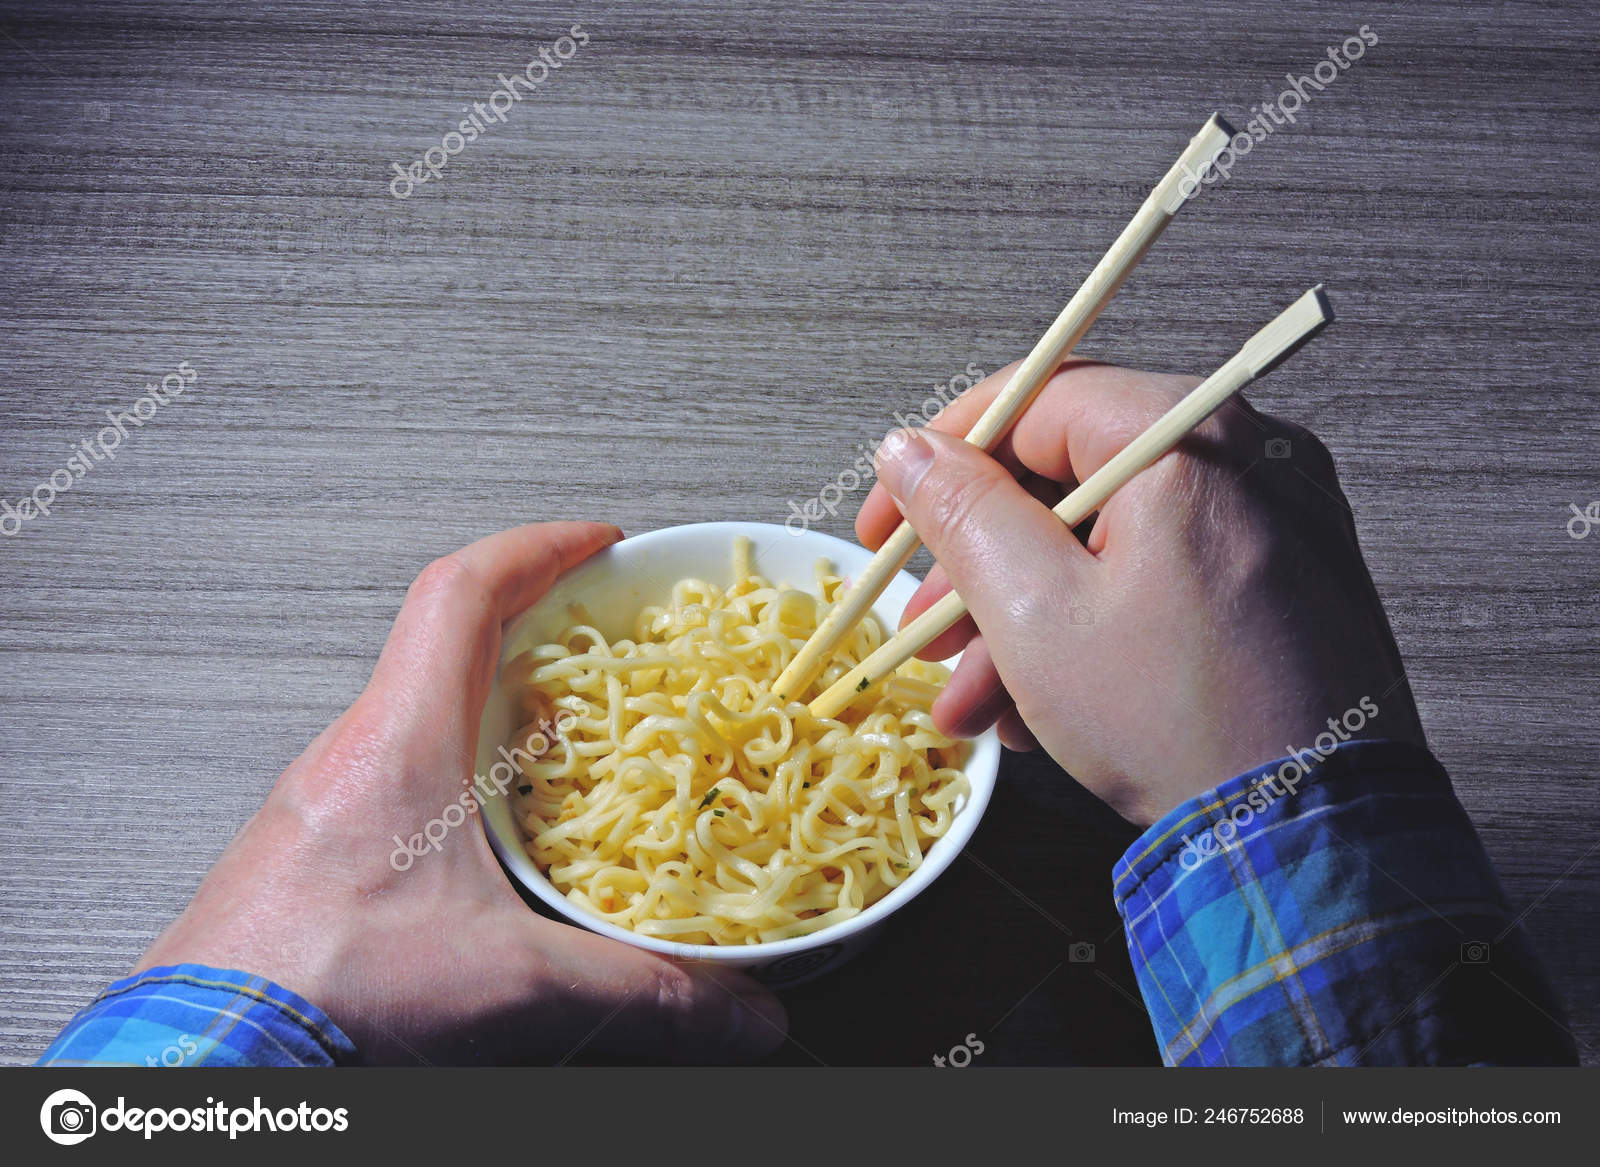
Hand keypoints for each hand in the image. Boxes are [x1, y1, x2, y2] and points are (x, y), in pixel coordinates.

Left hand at [136, 522, 786, 1063]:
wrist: (204, 1056)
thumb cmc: (313, 988)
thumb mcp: (509, 981)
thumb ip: (638, 990)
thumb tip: (737, 1013)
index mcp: (401, 742)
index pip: (464, 591)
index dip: (538, 548)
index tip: (596, 541)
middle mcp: (354, 755)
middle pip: (442, 639)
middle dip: (529, 623)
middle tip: (591, 632)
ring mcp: (326, 800)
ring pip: (416, 709)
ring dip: (489, 702)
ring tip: (557, 732)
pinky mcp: (313, 851)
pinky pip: (395, 773)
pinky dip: (456, 772)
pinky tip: (489, 839)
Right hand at [859, 362, 1424, 825]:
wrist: (1307, 840)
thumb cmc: (1179, 724)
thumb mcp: (1035, 612)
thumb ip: (963, 513)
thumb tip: (911, 450)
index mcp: (1190, 441)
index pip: (1037, 401)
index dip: (945, 458)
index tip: (890, 518)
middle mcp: (1250, 461)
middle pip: (1070, 479)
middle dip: (982, 566)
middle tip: (928, 628)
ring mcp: (1276, 525)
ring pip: (1111, 541)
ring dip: (1026, 616)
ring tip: (974, 699)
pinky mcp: (1284, 587)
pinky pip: (1162, 580)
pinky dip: (1095, 630)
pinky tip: (1041, 705)